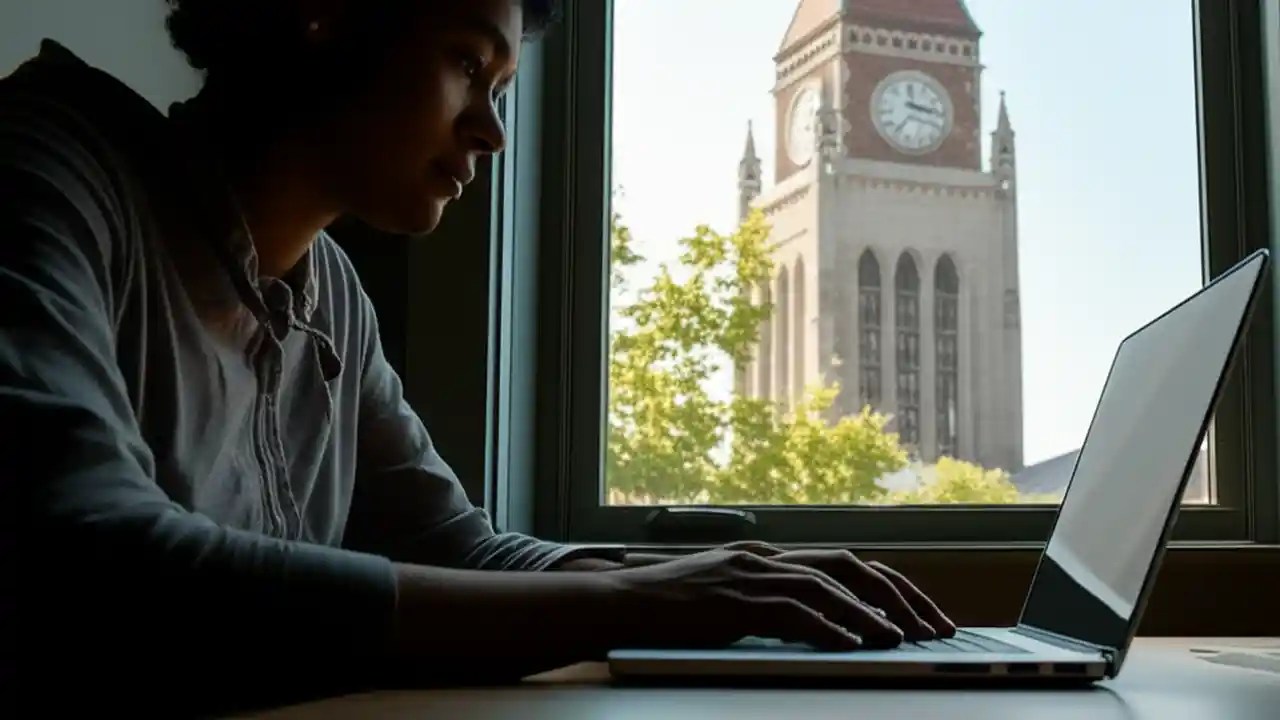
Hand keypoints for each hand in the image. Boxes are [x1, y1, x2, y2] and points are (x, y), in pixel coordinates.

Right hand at [611, 548, 904, 650]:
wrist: (619, 601)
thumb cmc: (667, 607)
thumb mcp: (724, 598)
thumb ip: (764, 603)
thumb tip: (811, 624)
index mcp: (766, 557)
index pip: (842, 564)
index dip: (886, 587)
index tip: (918, 614)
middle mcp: (764, 559)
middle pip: (847, 568)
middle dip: (895, 597)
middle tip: (928, 626)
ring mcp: (748, 576)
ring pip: (825, 588)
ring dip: (866, 615)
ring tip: (896, 639)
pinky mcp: (733, 600)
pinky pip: (791, 612)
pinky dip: (825, 627)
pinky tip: (849, 644)